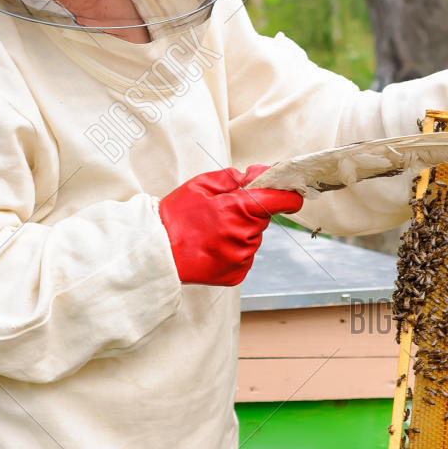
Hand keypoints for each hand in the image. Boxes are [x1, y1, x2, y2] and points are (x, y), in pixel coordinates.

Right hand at [158, 165, 302, 285]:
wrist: (155, 252)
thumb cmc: (175, 216)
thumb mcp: (201, 184)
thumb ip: (235, 178)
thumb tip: (260, 174)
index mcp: (238, 209)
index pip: (280, 200)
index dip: (288, 195)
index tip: (292, 194)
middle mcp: (244, 236)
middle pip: (262, 220)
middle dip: (249, 214)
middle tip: (220, 213)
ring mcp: (241, 258)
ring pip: (252, 239)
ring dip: (240, 233)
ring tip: (210, 233)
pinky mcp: (236, 274)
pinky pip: (244, 256)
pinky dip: (233, 251)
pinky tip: (212, 248)